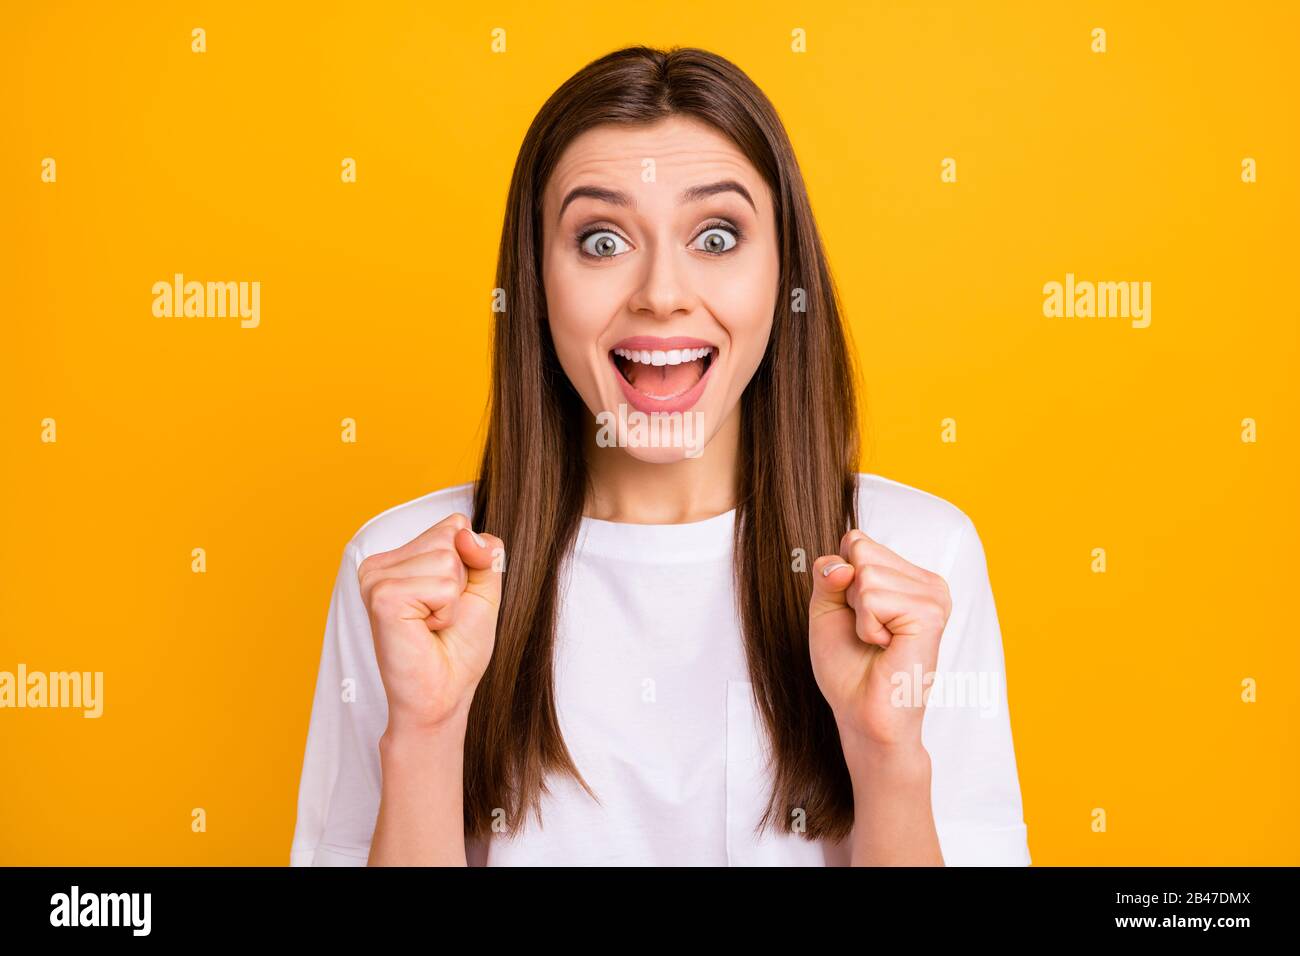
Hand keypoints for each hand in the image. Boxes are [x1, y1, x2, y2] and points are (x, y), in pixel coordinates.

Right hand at [357, 512, 503, 735]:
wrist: (443, 696)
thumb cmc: (458, 648)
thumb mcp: (483, 590)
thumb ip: (484, 553)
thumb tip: (465, 532)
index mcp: (398, 558)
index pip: (453, 525)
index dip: (470, 563)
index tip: (450, 600)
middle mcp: (380, 564)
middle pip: (450, 536)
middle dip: (461, 580)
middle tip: (440, 616)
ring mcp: (376, 578)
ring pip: (447, 559)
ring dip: (453, 600)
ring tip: (432, 625)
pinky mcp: (382, 597)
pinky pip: (441, 585)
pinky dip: (446, 612)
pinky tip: (425, 630)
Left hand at [808, 529, 951, 751]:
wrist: (862, 714)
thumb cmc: (848, 667)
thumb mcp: (826, 609)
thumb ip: (828, 574)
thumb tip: (844, 563)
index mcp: (907, 577)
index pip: (856, 540)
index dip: (839, 578)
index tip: (856, 616)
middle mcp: (926, 582)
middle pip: (860, 548)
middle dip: (848, 594)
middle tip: (868, 631)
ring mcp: (932, 595)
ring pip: (865, 573)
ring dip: (859, 615)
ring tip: (879, 642)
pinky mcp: (930, 613)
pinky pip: (873, 597)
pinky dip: (867, 626)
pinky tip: (886, 647)